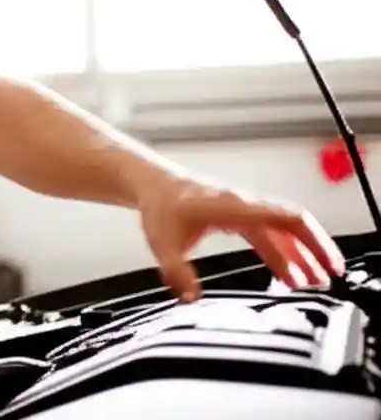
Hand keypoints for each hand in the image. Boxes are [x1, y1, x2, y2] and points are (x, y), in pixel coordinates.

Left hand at [137, 178, 346, 301]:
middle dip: (315, 252)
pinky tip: (288, 275)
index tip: (328, 263)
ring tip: (314, 283)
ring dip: (300, 257)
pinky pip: (268, 236)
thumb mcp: (163, 243)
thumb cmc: (159, 206)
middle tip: (330, 278)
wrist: (152, 186)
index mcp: (235, 207)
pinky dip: (282, 255)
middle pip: (293, 226)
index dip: (313, 241)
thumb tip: (191, 298)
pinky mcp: (239, 218)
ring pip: (282, 233)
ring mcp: (244, 211)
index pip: (287, 219)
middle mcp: (246, 206)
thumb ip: (176, 272)